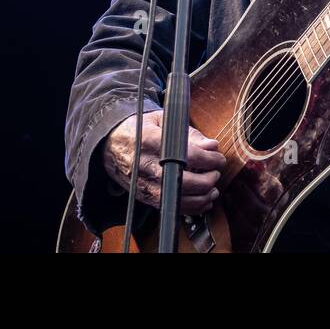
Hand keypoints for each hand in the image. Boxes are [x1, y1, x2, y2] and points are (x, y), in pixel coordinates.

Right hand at [102, 108, 227, 214]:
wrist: (110, 144)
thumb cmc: (139, 129)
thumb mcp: (162, 120)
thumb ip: (188, 133)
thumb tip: (212, 146)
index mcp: (150, 141)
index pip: (186, 155)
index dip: (208, 159)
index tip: (219, 158)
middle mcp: (145, 166)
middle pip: (184, 182)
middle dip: (207, 180)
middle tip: (216, 172)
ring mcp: (143, 184)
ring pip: (178, 199)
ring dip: (202, 198)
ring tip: (213, 189)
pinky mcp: (144, 197)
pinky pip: (171, 208)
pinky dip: (190, 208)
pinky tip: (203, 200)